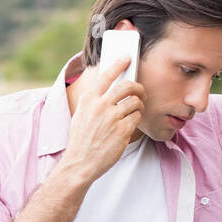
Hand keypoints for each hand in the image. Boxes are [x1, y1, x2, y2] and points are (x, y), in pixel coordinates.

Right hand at [61, 56, 144, 183]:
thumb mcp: (81, 115)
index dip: (118, 64)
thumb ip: (94, 101)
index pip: (106, 76)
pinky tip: (130, 124)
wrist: (80, 163)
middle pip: (127, 86)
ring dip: (139, 105)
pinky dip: (136, 119)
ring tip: (136, 111)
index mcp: (89, 99)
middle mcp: (100, 106)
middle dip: (138, 87)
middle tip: (141, 92)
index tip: (127, 58)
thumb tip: (111, 88)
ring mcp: (112, 118)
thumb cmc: (81, 140)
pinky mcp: (122, 130)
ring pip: (135, 102)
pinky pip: (136, 117)